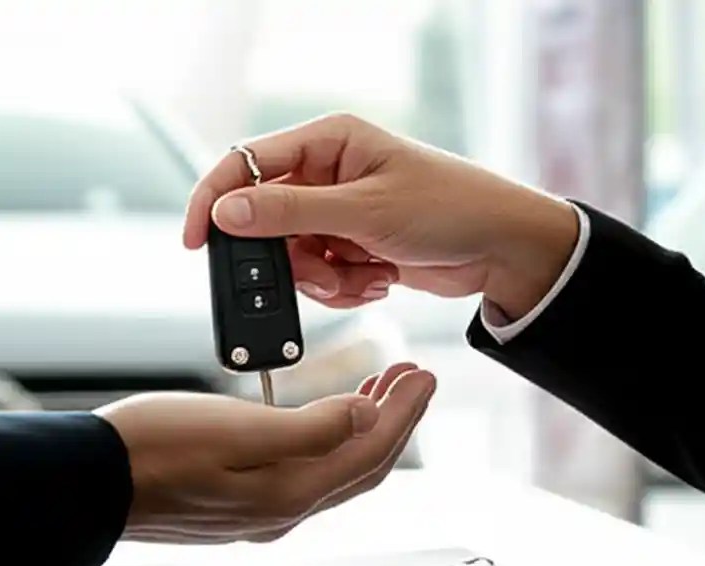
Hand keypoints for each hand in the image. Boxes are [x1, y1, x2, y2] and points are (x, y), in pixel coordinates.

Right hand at [95, 362, 434, 542]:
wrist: (88, 479)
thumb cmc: (152, 447)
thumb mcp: (235, 428)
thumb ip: (307, 430)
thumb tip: (365, 422)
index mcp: (287, 494)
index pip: (370, 452)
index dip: (403, 413)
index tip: (422, 373)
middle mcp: (278, 513)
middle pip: (358, 468)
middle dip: (392, 422)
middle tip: (408, 378)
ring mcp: (254, 514)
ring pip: (329, 472)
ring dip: (358, 431)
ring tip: (372, 392)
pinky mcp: (231, 506)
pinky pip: (299, 475)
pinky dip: (322, 444)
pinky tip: (314, 421)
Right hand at [183, 113, 579, 319]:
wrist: (506, 250)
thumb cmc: (451, 208)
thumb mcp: (364, 209)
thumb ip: (290, 211)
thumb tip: (227, 211)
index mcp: (328, 141)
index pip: (247, 163)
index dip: (216, 200)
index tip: (198, 242)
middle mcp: (328, 172)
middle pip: (265, 219)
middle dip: (288, 257)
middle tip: (319, 269)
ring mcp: (339, 212)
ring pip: (291, 256)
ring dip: (322, 277)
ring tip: (364, 273)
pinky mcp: (352, 246)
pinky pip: (318, 275)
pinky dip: (342, 286)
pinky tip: (379, 277)